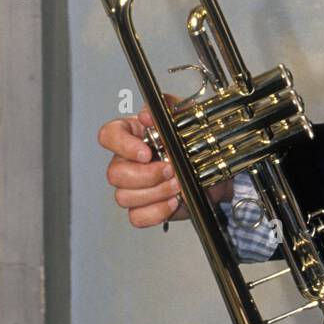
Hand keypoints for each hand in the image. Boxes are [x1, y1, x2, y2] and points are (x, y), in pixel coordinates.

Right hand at [98, 93, 232, 227]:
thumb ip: (168, 107)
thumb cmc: (195, 144)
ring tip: (178, 185)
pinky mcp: (142, 208)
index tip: (145, 152)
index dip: (122, 145)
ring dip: (156, 193)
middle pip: (114, 173)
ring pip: (124, 197)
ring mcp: (132, 187)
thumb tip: (146, 115)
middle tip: (171, 170)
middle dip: (146, 175)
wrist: (214, 173)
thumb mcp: (187, 118)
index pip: (109, 136)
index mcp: (133, 135)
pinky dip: (157, 211)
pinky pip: (136, 216)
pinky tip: (173, 201)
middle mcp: (127, 162)